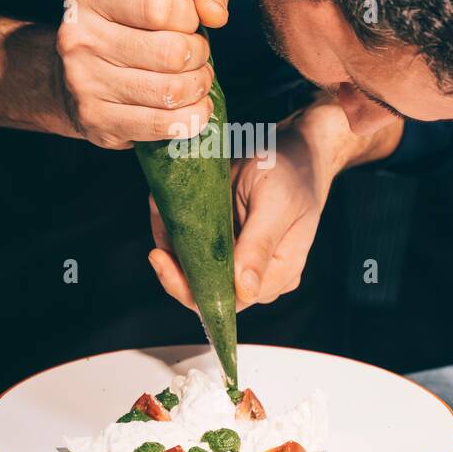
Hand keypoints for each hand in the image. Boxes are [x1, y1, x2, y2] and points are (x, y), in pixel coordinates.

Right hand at [57, 0, 230, 148]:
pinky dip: (193, 117)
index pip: (159, 7)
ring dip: (198, 86)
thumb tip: (216, 14)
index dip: (188, 16)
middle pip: (171, 53)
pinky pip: (163, 124)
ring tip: (196, 79)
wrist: (72, 76)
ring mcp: (85, 84)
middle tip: (196, 54)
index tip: (186, 21)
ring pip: (172, 91)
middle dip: (198, 54)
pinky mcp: (98, 122)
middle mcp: (79, 39)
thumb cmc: (123, 26)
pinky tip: (194, 106)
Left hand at [148, 110, 339, 313]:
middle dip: (177, 271)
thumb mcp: (276, 203)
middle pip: (209, 292)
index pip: (231, 301)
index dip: (195, 290)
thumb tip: (245, 290)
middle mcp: (259, 274)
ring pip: (196, 271)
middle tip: (156, 252)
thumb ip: (260, 246)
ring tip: (161, 217)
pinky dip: (176, 233)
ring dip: (173, 248)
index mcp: (279, 272)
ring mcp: (241, 260)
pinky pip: (194, 248)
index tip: (165, 261)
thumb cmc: (291, 173)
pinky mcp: (226, 243)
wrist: (296, 151)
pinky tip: (167, 212)